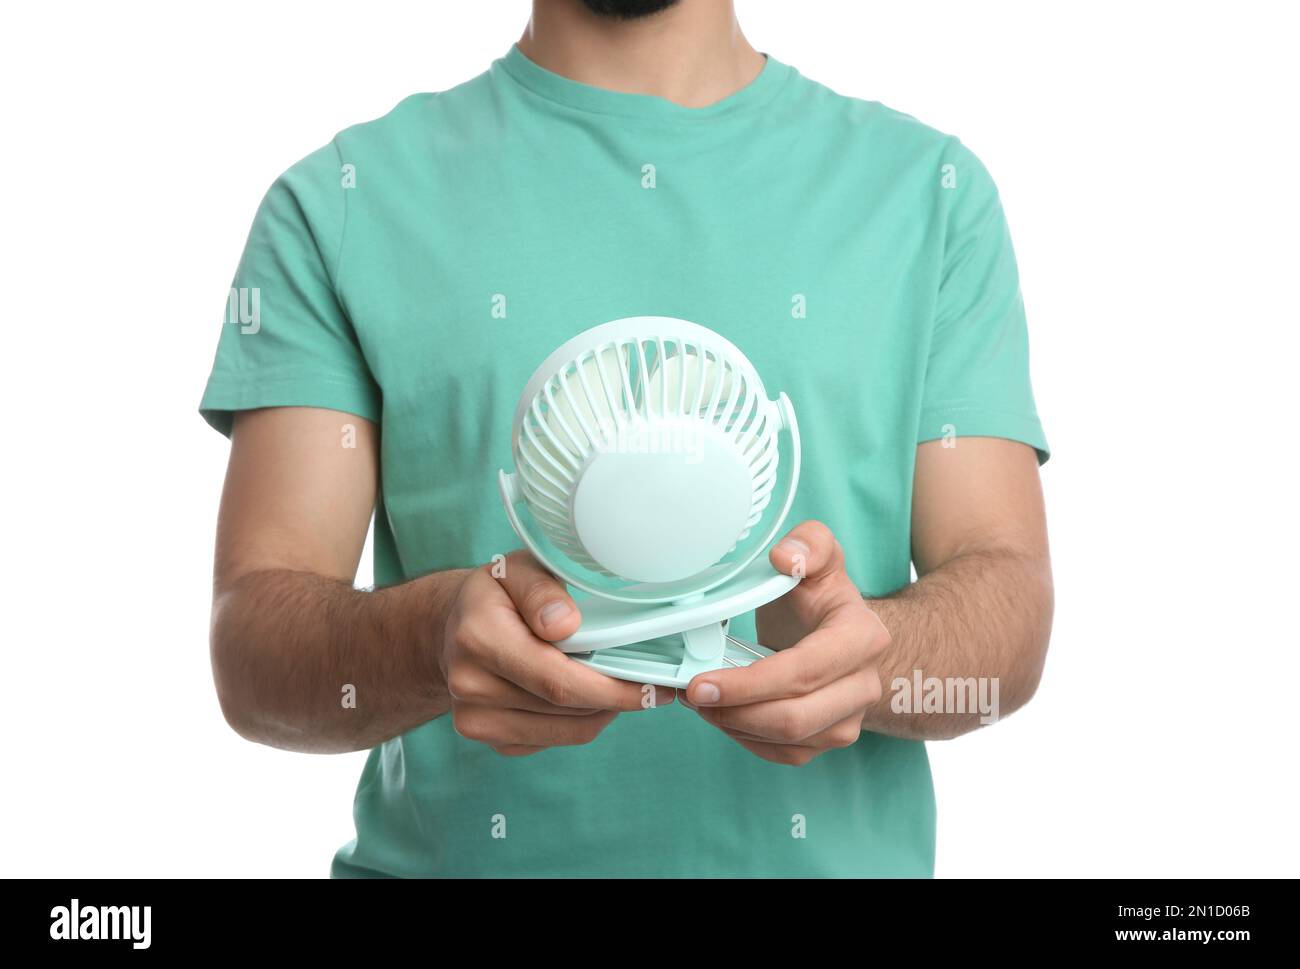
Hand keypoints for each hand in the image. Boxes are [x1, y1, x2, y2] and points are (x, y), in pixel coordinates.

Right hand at [440, 551, 672, 755]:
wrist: (450, 626)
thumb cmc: (495, 593)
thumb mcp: (518, 569)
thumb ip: (542, 590)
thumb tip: (566, 624)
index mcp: (479, 638)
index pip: (557, 681)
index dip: (612, 689)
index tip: (654, 686)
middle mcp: (470, 685)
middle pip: (566, 709)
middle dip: (617, 698)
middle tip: (654, 684)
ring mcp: (476, 718)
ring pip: (566, 731)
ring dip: (602, 711)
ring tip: (620, 683)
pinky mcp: (487, 738)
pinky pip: (551, 740)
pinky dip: (579, 721)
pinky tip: (586, 695)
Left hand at [681, 521, 888, 765]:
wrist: (841, 632)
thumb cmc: (820, 596)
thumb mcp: (819, 556)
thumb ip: (809, 544)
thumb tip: (786, 559)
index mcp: (862, 637)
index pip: (802, 671)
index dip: (748, 684)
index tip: (701, 683)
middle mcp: (864, 684)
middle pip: (794, 718)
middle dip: (734, 711)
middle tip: (692, 694)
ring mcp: (851, 718)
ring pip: (789, 741)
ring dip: (736, 726)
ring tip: (702, 701)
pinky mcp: (831, 738)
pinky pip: (786, 755)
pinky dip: (747, 740)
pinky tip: (724, 715)